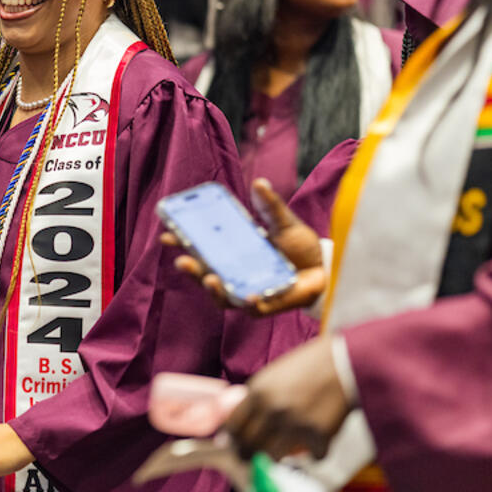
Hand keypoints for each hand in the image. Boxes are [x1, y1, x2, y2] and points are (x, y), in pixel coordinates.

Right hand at [169, 178, 326, 315]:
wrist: (325, 268)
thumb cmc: (300, 246)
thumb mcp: (284, 223)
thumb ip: (270, 207)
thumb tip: (259, 183)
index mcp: (232, 251)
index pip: (200, 247)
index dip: (182, 242)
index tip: (167, 233)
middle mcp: (234, 272)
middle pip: (204, 273)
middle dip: (190, 269)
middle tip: (181, 260)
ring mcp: (246, 290)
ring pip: (221, 295)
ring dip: (212, 289)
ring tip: (209, 279)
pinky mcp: (263, 306)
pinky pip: (251, 307)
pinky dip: (247, 302)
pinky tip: (249, 295)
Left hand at [225, 334, 350, 460]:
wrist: (346, 363)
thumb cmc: (309, 366)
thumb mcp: (273, 375)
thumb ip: (255, 398)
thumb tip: (236, 426)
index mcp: (258, 392)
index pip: (233, 428)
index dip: (234, 440)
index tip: (239, 444)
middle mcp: (272, 411)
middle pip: (249, 448)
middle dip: (250, 454)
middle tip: (258, 454)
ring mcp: (295, 426)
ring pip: (273, 459)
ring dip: (280, 456)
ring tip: (287, 448)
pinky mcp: (319, 438)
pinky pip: (312, 457)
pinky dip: (316, 451)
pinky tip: (319, 439)